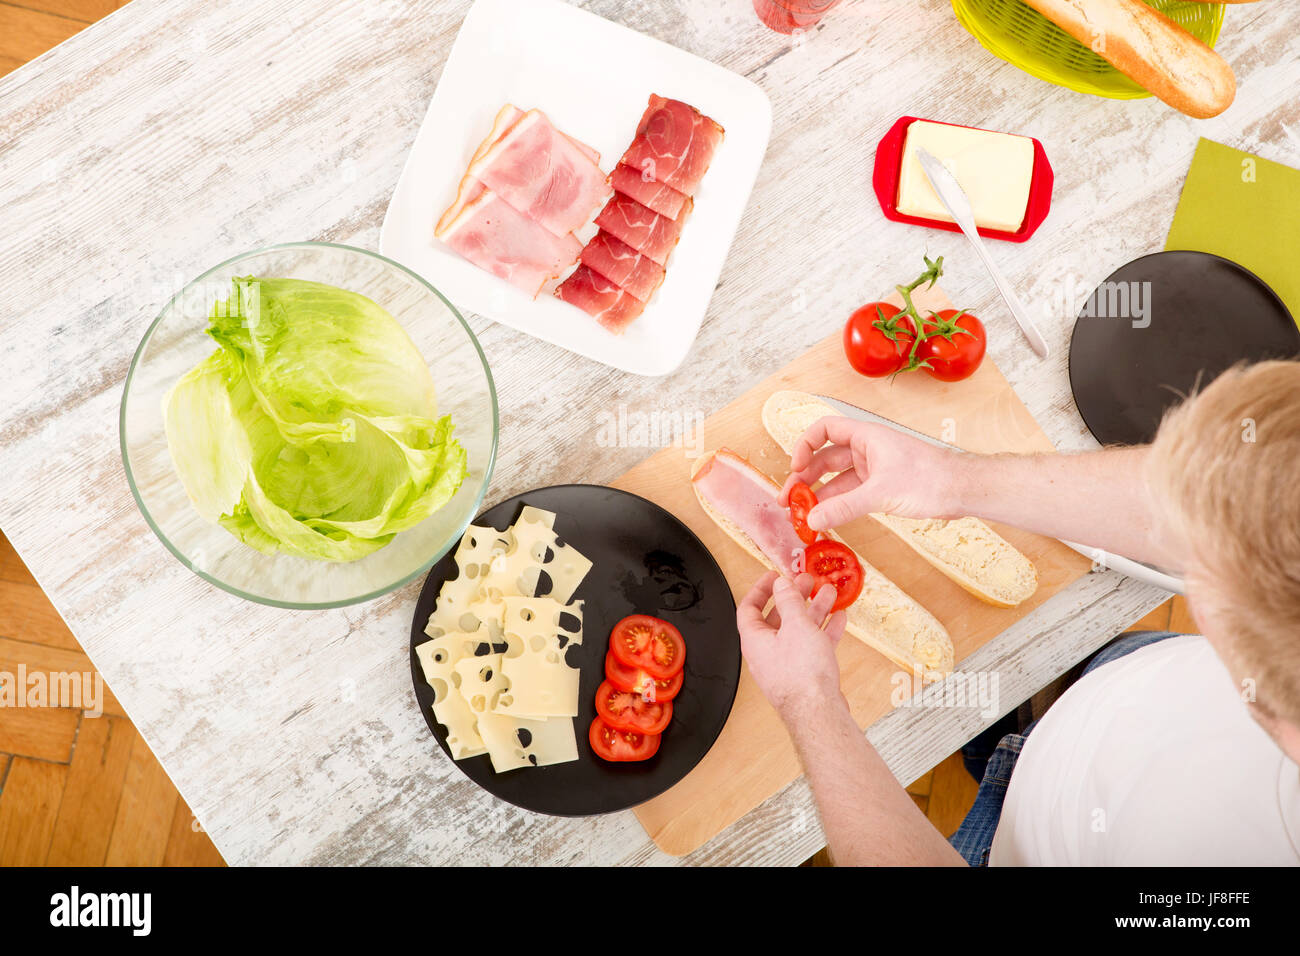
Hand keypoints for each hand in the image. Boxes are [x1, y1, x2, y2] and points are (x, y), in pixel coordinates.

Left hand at [736, 571, 847, 718]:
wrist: (818, 712)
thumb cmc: (802, 674)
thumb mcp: (796, 625)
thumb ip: (789, 601)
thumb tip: (781, 584)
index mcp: (755, 640)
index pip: (749, 608)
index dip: (760, 589)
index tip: (773, 576)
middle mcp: (767, 653)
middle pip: (778, 618)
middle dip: (794, 597)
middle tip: (807, 582)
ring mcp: (786, 665)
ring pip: (798, 631)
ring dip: (814, 611)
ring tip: (829, 594)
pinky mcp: (804, 675)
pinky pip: (812, 647)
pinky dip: (825, 632)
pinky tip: (839, 620)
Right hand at [778, 417, 965, 530]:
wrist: (960, 490)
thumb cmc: (929, 478)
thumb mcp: (881, 493)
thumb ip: (844, 507)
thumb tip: (813, 518)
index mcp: (866, 436)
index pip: (824, 429)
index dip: (805, 445)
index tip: (796, 467)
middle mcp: (867, 449)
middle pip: (825, 458)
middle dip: (805, 478)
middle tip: (789, 499)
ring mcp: (873, 468)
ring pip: (836, 479)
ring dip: (819, 495)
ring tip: (801, 514)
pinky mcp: (881, 486)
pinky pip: (850, 493)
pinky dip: (837, 504)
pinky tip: (826, 518)